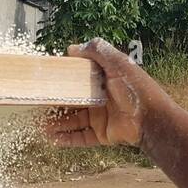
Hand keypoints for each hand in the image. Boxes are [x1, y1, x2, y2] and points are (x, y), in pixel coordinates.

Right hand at [46, 38, 167, 148]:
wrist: (151, 119)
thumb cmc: (136, 89)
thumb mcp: (118, 63)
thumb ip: (97, 51)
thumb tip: (71, 48)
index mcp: (101, 80)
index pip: (77, 78)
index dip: (61, 79)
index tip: (44, 80)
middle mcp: (98, 98)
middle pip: (72, 101)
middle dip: (54, 104)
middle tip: (36, 105)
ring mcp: (99, 118)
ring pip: (73, 121)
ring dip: (57, 123)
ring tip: (39, 124)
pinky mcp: (101, 134)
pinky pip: (81, 137)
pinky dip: (67, 139)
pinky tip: (52, 138)